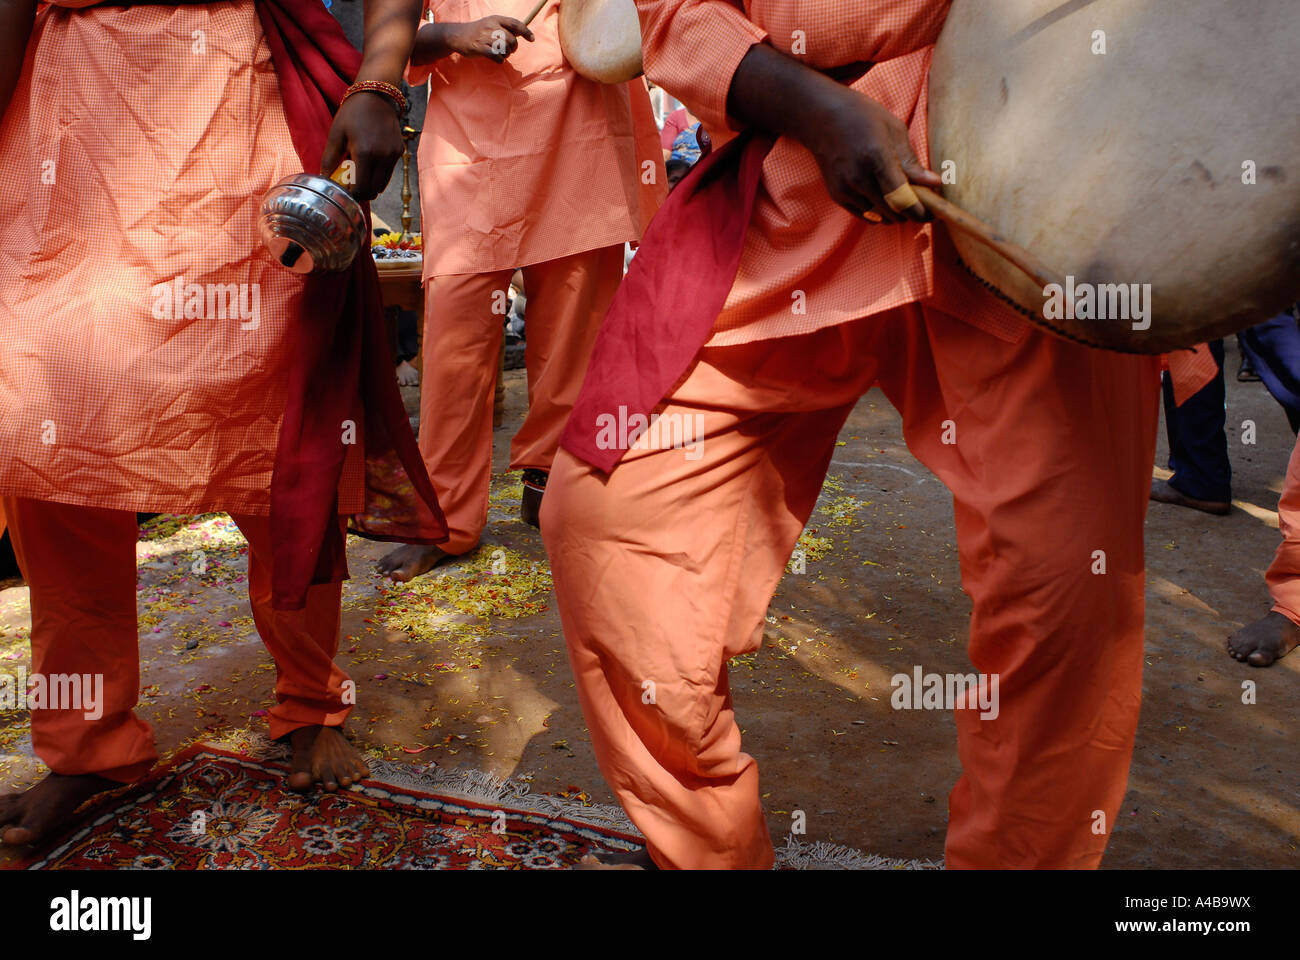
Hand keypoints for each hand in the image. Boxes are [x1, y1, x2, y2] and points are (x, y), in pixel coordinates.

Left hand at [320, 91, 404, 203]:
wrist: (376, 96)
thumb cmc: (352, 114)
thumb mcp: (336, 135)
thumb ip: (329, 160)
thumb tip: (324, 179)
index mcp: (365, 153)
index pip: (362, 189)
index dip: (353, 195)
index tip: (345, 191)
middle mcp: (382, 157)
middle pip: (374, 191)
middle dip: (362, 192)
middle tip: (352, 184)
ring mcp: (393, 155)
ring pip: (383, 184)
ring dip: (371, 184)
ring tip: (360, 173)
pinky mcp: (399, 151)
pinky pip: (389, 172)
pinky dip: (379, 174)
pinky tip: (370, 162)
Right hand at [444, 16, 533, 62]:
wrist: (458, 35)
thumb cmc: (478, 31)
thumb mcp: (491, 24)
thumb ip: (505, 27)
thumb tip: (523, 33)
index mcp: (496, 19)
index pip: (515, 24)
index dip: (526, 32)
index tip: (532, 39)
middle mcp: (491, 26)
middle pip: (511, 39)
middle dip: (513, 48)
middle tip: (509, 51)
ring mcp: (484, 37)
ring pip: (504, 48)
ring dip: (506, 54)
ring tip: (502, 54)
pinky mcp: (479, 48)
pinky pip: (496, 56)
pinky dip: (500, 60)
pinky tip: (497, 59)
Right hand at [802, 84, 939, 222]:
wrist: (822, 117)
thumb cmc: (863, 117)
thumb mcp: (894, 130)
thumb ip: (912, 162)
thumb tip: (934, 183)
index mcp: (876, 157)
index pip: (902, 198)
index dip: (920, 211)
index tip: (933, 212)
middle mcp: (858, 177)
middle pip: (893, 212)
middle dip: (912, 214)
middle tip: (924, 206)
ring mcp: (845, 188)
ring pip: (880, 217)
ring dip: (895, 213)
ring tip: (904, 198)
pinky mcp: (837, 195)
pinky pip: (865, 215)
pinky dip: (879, 213)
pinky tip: (885, 199)